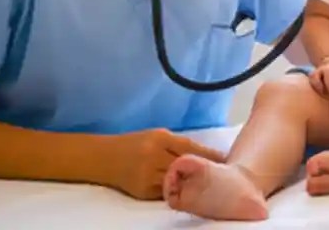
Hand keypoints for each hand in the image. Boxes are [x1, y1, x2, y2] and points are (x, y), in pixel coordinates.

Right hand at [106, 128, 224, 199]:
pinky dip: (175, 191)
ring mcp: (147, 175)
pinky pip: (164, 193)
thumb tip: (206, 154)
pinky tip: (185, 192)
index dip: (210, 155)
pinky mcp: (142, 191)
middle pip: (186, 166)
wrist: (102, 158)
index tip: (227, 160)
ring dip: (191, 184)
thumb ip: (178, 145)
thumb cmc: (134, 143)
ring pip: (177, 182)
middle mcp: (153, 156)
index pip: (191, 148)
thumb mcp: (157, 136)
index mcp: (160, 138)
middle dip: (204, 171)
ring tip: (207, 185)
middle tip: (222, 176)